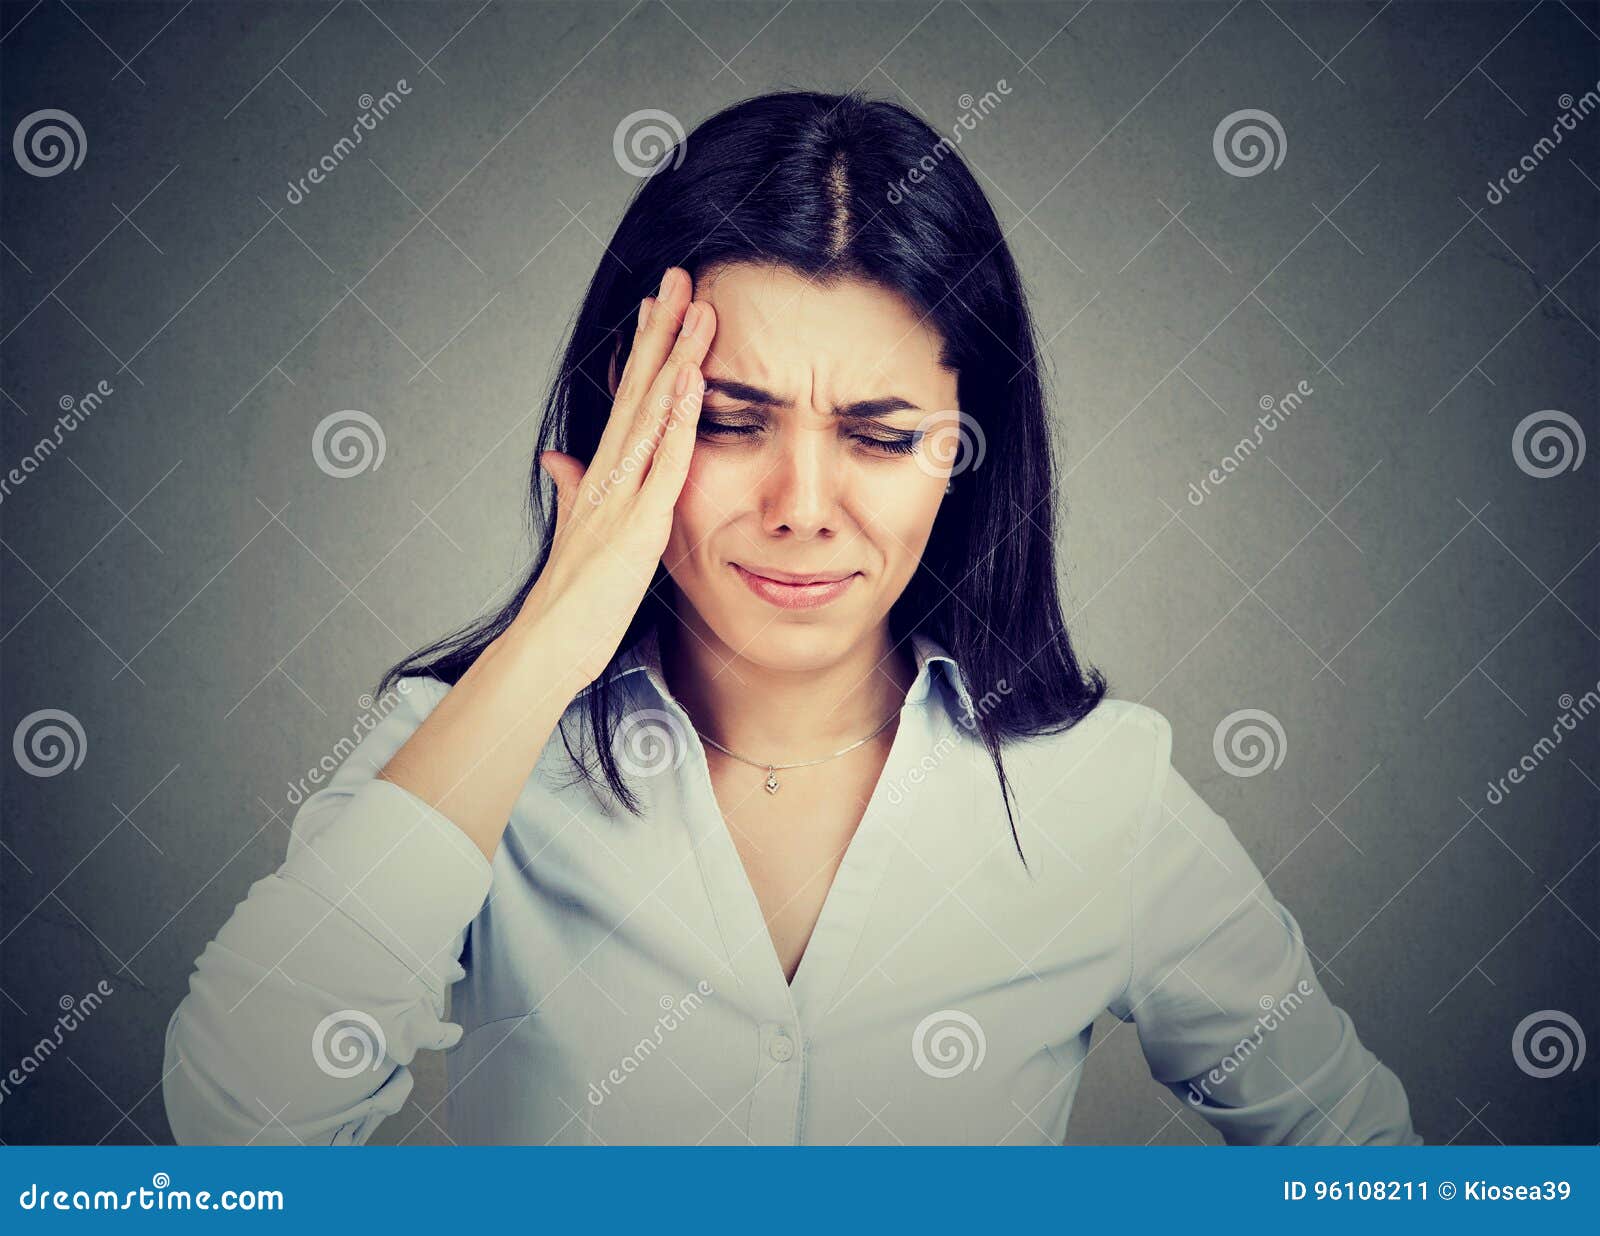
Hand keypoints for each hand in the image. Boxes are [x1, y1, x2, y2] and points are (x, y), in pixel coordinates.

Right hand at [514, 266, 712, 689]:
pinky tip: (691, 383)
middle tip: (679, 277)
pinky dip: (677, 421)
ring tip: (696, 309)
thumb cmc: (569, 599)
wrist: (550, 643)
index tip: (660, 303)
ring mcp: (621, 495)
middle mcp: (607, 473)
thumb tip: (558, 457)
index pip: (627, 398)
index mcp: (600, 474)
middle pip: (637, 388)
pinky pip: (662, 463)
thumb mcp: (577, 532)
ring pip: (651, 413)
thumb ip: (572, 489)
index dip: (644, 349)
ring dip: (675, 359)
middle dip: (660, 331)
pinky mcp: (637, 524)